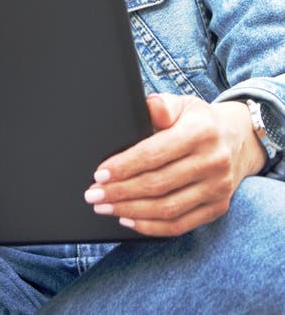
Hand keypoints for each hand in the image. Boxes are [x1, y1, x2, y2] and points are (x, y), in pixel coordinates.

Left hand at [84, 93, 265, 236]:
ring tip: (105, 207)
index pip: (155, 153)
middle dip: (120, 192)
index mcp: (201, 132)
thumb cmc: (199, 121)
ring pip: (167, 208)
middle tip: (93, 195)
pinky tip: (129, 218)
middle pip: (158, 184)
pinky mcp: (218, 208)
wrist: (237, 140)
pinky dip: (152, 226)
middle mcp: (213, 161)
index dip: (124, 166)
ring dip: (131, 211)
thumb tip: (150, 108)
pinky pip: (181, 225)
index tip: (99, 174)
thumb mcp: (183, 103)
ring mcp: (218, 188)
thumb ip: (163, 106)